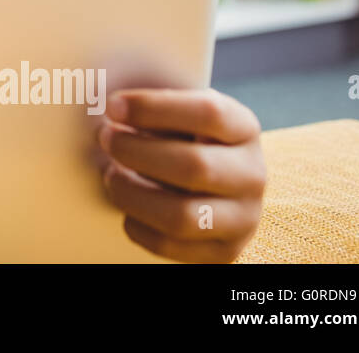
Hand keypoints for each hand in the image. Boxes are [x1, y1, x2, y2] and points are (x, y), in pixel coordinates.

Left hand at [98, 88, 265, 262]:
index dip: (155, 108)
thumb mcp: (181, 118)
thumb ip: (155, 110)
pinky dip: (137, 225)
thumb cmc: (185, 140)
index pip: (209, 113)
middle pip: (194, 167)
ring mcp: (243, 219)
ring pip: (182, 215)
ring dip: (132, 194)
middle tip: (105, 139)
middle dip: (137, 151)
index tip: (114, 105)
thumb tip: (109, 106)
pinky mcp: (223, 253)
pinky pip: (170, 246)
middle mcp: (252, 175)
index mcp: (244, 129)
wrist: (217, 189)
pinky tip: (126, 206)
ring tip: (110, 175)